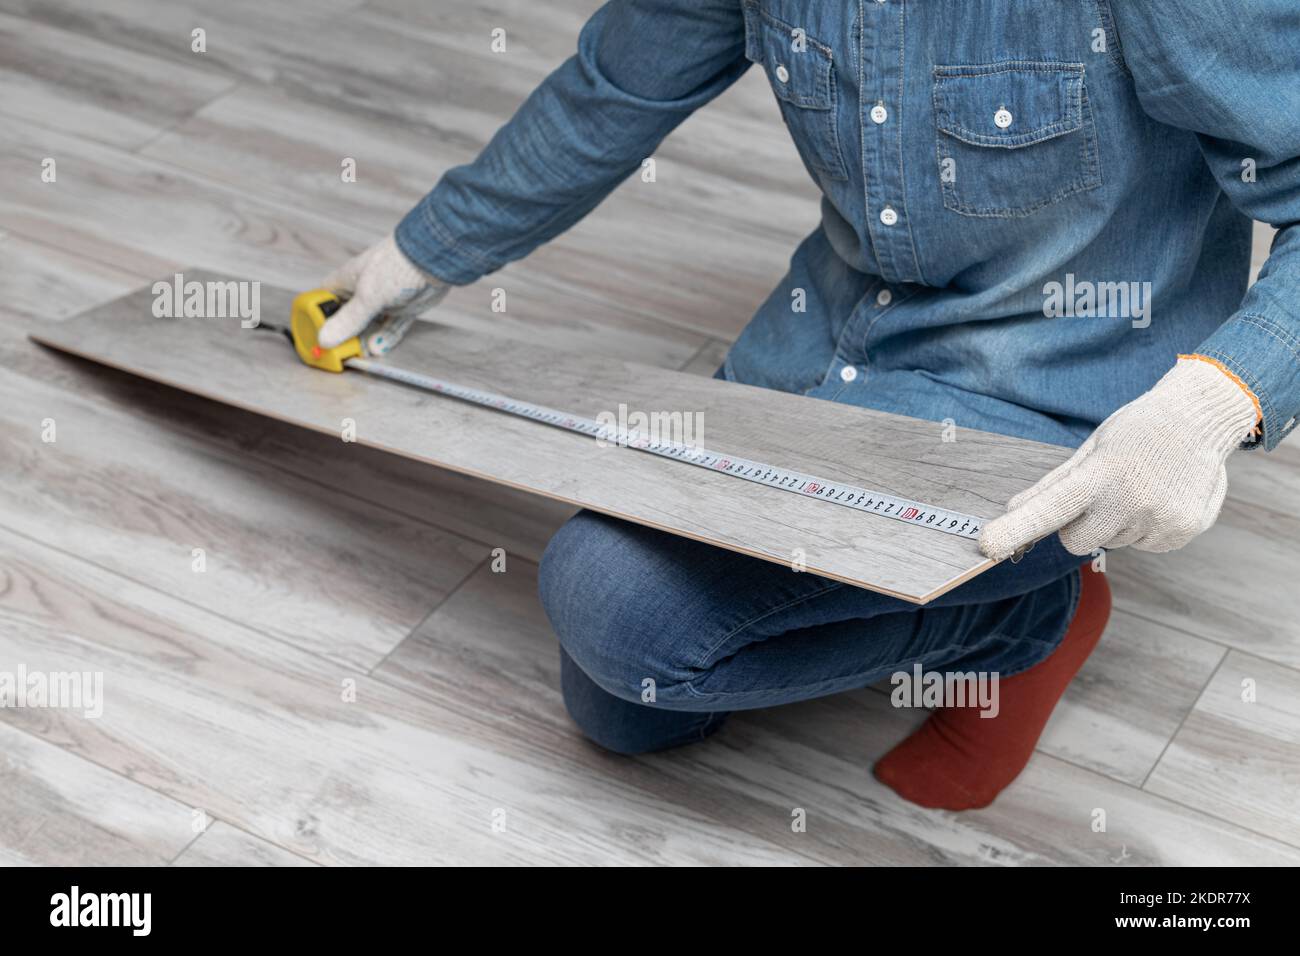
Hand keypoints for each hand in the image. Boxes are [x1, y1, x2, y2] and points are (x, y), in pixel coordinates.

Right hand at [318, 234, 448, 353]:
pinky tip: (379, 348)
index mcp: (347, 281)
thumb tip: (324, 339)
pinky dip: (386, 339)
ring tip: (361, 353)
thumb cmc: (396, 266)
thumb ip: (348, 320)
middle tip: (340, 352)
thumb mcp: (368, 296)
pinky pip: (391, 328)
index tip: (314, 336)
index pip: (323, 299)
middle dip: (343, 335)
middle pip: (346, 317)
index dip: (316, 316)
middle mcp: (363, 291)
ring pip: (369, 325)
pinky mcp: (403, 309)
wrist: (433, 258)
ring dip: (364, 340)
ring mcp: (384, 301)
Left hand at [980, 357, 1258, 559]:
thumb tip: (1013, 507)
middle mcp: (1130, 502)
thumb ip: (1052, 485)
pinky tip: (1159, 497)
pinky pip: (1143, 545)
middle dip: (1077, 525)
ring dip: (1117, 522)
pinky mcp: (1181, 534)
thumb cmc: (1135, 431)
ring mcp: (1158, 521)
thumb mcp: (1091, 448)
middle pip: (1075, 542)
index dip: (1016, 529)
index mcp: (1101, 475)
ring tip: (1140, 486)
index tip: (986, 545)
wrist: (1201, 418)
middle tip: (1100, 492)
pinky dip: (1145, 527)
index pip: (1049, 510)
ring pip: (1112, 543)